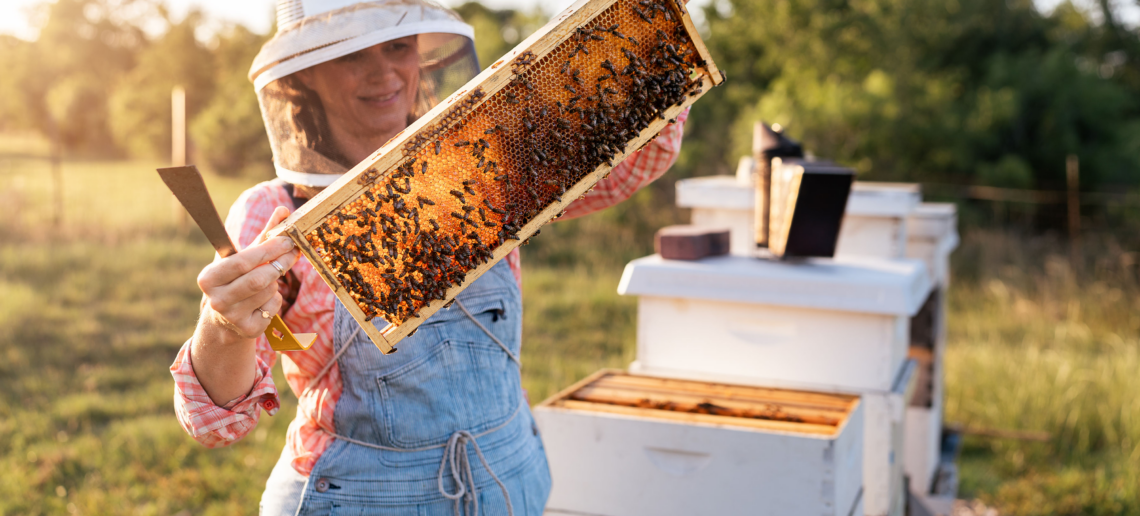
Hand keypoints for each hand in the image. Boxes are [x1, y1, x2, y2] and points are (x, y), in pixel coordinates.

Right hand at [197, 207, 299, 340]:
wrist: (225, 320)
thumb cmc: (236, 280)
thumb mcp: (243, 258)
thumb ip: (263, 235)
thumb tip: (283, 210)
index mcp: (209, 278)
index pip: (243, 261)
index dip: (268, 250)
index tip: (288, 240)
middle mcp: (216, 300)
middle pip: (258, 279)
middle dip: (280, 264)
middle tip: (294, 253)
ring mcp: (232, 318)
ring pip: (269, 292)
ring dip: (276, 282)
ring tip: (269, 279)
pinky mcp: (248, 330)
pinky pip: (273, 308)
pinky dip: (276, 299)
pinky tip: (265, 299)